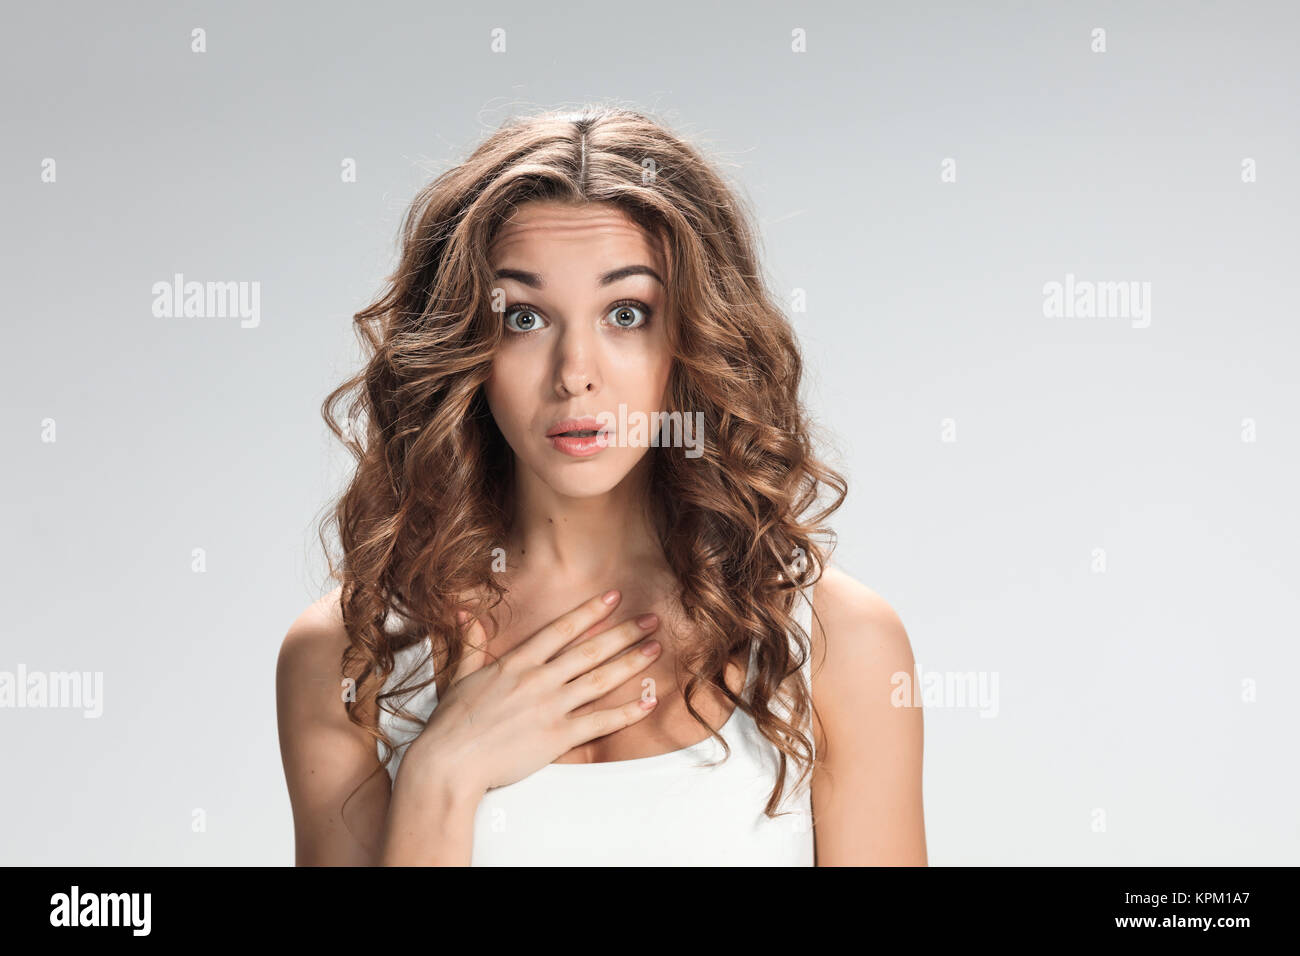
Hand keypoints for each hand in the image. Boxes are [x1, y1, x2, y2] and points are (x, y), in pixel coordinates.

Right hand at [406, 589, 662, 791]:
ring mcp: (550, 708)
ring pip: (600, 680)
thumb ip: (471, 642)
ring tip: (655, 650)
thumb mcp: (459, 675)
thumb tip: (465, 613)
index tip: (614, 597)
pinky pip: (600, 723)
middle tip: (651, 620)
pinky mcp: (557, 738)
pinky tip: (647, 702)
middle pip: (590, 650)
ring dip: (631, 663)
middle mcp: (538, 680)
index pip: (561, 630)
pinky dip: (626, 712)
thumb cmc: (451, 724)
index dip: (590, 612)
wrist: (449, 763)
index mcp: (516, 663)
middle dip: (624, 633)